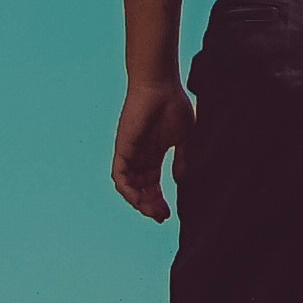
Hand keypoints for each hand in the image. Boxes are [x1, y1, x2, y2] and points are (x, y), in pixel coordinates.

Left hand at [109, 74, 191, 222]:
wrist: (160, 85)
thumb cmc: (173, 105)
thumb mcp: (183, 138)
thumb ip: (181, 159)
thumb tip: (180, 181)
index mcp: (153, 154)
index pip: (153, 184)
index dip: (159, 200)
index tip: (168, 213)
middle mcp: (139, 156)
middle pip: (141, 189)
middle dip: (150, 205)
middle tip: (161, 217)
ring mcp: (130, 153)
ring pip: (129, 186)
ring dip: (139, 202)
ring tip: (152, 212)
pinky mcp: (123, 148)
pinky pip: (119, 176)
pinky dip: (127, 190)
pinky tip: (138, 201)